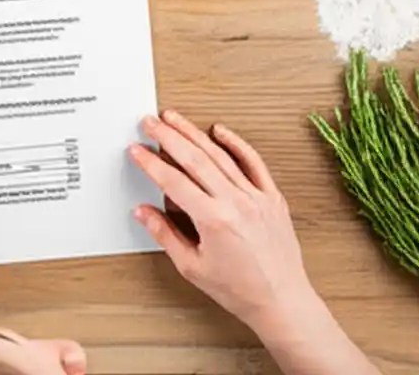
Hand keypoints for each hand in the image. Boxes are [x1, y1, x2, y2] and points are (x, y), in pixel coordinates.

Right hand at [128, 112, 314, 335]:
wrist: (281, 300)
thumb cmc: (240, 289)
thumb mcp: (192, 267)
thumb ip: (164, 234)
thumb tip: (143, 212)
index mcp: (214, 220)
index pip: (173, 181)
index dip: (151, 163)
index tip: (137, 150)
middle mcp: (236, 203)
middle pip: (195, 159)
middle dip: (168, 136)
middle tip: (150, 122)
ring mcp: (256, 197)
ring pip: (221, 155)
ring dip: (194, 133)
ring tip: (175, 119)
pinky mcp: (272, 197)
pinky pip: (253, 162)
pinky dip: (236, 143)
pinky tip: (220, 131)